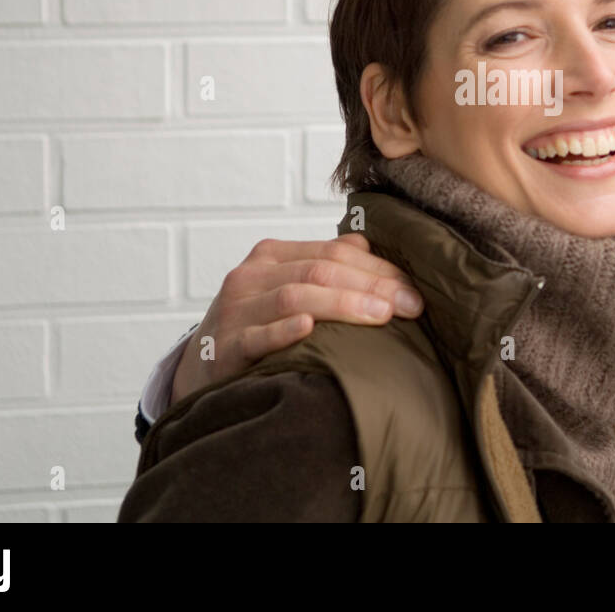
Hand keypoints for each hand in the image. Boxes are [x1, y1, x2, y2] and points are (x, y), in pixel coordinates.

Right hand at [170, 234, 421, 404]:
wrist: (200, 367)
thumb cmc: (256, 325)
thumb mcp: (285, 287)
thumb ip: (324, 265)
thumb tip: (368, 246)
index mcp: (272, 255)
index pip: (334, 252)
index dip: (379, 269)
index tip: (414, 289)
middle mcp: (252, 275)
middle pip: (320, 271)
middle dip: (371, 287)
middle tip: (410, 306)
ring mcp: (236, 310)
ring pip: (295, 296)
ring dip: (343, 304)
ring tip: (380, 316)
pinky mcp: (225, 346)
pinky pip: (258, 335)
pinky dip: (284, 330)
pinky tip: (309, 329)